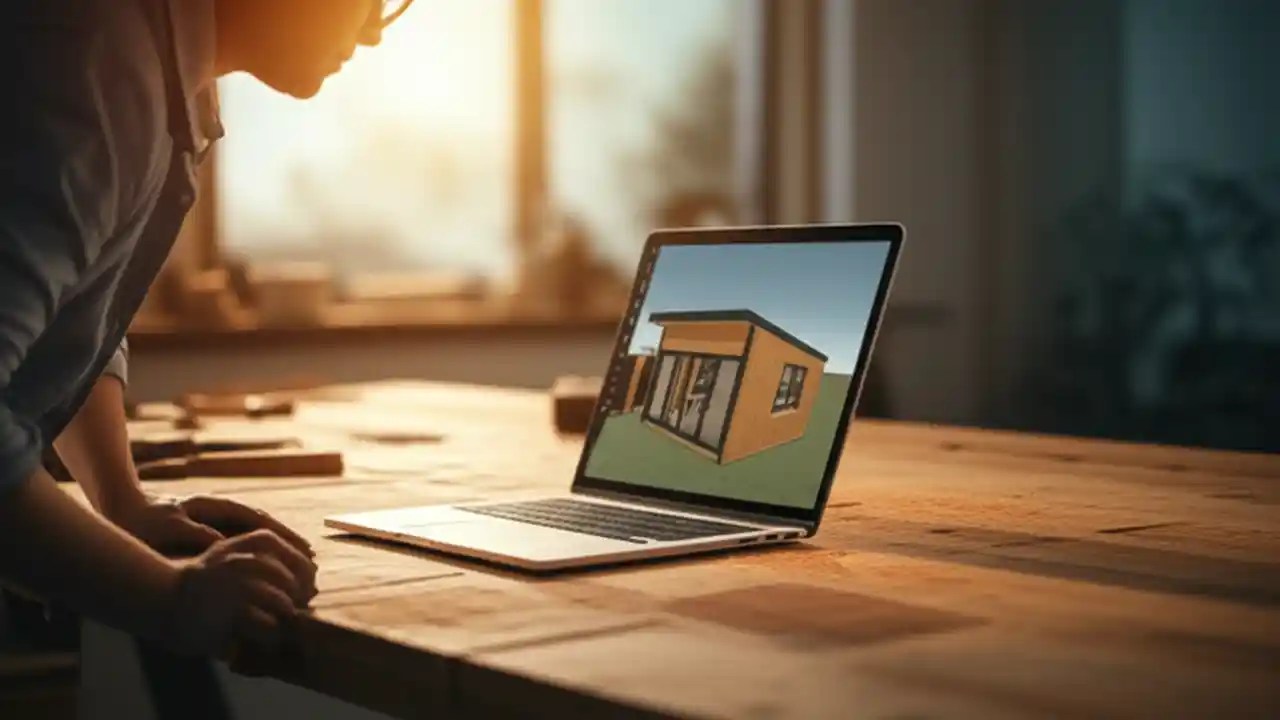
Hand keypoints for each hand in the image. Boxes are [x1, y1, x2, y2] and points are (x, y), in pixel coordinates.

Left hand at [110, 494, 313, 558]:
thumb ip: (195, 534)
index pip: (257, 519)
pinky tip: (270, 573)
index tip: (302, 547)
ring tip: (300, 567)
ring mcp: (218, 525)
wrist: (122, 512)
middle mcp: (222, 514)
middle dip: (288, 543)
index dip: (282, 533)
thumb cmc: (143, 521)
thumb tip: (221, 544)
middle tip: (312, 560)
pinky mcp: (210, 538)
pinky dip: (260, 557)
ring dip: (277, 551)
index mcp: (216, 507)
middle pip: (263, 527)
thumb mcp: (167, 526)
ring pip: (255, 538)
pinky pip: (242, 547)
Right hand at [166, 529, 318, 656]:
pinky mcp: (232, 611)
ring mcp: (241, 585)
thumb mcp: (234, 552)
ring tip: (273, 626)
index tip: (304, 590)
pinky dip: (268, 634)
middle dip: (298, 601)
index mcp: (255, 542)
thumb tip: (312, 569)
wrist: (163, 595)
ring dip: (283, 620)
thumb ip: (267, 554)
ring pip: (284, 605)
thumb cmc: (205, 578)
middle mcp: (251, 560)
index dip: (306, 577)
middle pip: (297, 584)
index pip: (301, 559)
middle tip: (289, 613)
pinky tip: (259, 636)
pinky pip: (266, 625)